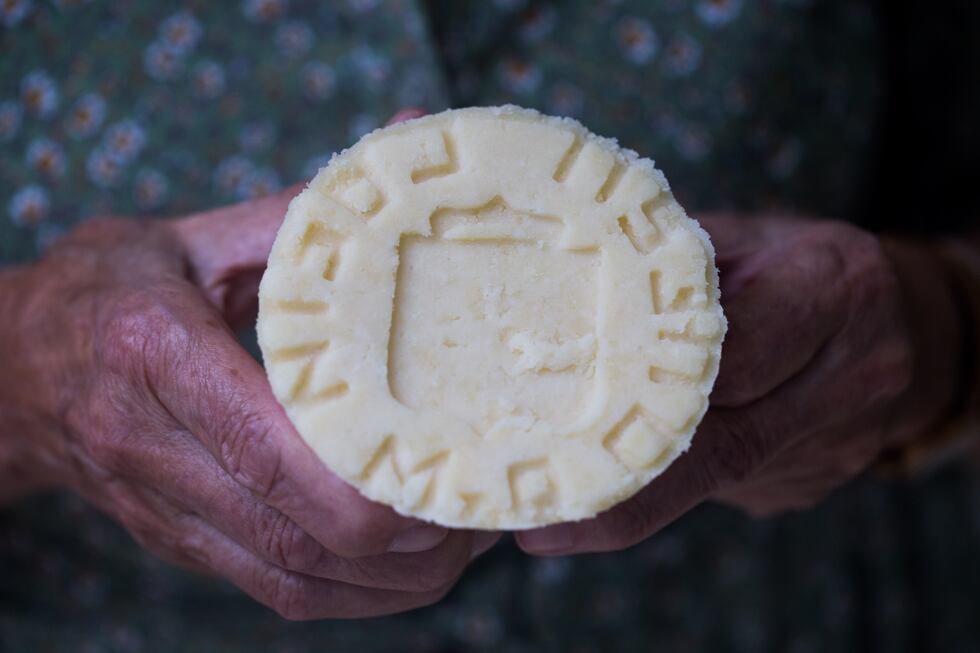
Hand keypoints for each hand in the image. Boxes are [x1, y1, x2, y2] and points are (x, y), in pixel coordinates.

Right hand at [0, 110, 498, 618]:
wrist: (14, 366)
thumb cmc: (114, 286)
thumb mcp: (196, 238)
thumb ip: (300, 211)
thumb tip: (407, 142)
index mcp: (154, 351)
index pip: (261, 443)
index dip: (356, 482)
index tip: (440, 474)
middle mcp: (149, 444)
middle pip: (288, 528)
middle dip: (396, 541)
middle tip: (476, 508)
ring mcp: (160, 507)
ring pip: (288, 577)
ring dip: (387, 581)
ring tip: (462, 547)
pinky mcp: (176, 541)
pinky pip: (271, 591)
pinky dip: (349, 595)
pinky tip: (407, 570)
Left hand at [517, 214, 962, 553]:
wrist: (894, 317)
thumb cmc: (789, 261)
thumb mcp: (740, 237)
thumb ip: (671, 267)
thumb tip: (562, 299)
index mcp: (836, 287)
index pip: (731, 353)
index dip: (646, 388)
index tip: (565, 420)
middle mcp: (854, 371)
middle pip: (725, 444)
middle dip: (626, 488)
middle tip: (542, 519)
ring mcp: (842, 437)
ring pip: (720, 478)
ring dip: (634, 500)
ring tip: (554, 516)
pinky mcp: (819, 477)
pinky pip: (732, 487)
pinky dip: (670, 488)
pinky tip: (620, 481)